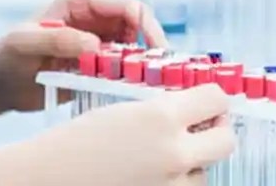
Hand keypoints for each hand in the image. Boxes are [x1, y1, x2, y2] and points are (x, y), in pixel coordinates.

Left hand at [0, 0, 167, 112]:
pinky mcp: (100, 68)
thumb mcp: (25, 43)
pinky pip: (127, 72)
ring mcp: (101, 43)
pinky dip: (134, 82)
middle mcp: (96, 19)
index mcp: (81, 1)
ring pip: (138, 51)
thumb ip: (57, 39)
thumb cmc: (4, 56)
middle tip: (159, 77)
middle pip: (140, 29)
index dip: (147, 27)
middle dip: (152, 50)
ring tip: (150, 89)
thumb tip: (95, 44)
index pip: (127, 7)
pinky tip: (136, 97)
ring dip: (146, 68)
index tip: (156, 53)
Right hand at [33, 84, 234, 185]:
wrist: (49, 178)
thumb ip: (162, 111)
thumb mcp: (122, 111)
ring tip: (162, 156)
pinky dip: (175, 182)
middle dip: (216, 131)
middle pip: (226, 140)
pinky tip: (151, 173)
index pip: (216, 100)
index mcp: (160, 117)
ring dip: (193, 162)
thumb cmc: (76, 141)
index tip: (206, 100)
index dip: (213, 98)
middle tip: (202, 128)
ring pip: (205, 171)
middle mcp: (173, 153)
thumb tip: (194, 109)